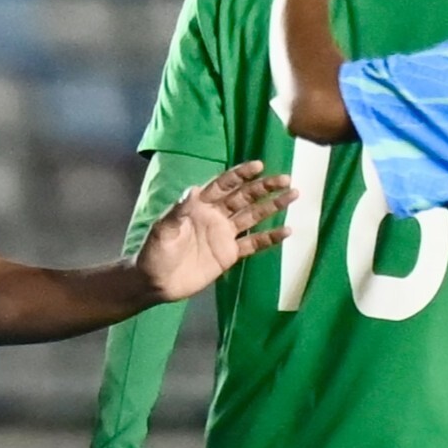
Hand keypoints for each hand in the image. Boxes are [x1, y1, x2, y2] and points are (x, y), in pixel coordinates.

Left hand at [135, 162, 294, 302]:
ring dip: (272, 206)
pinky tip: (287, 231)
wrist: (156, 282)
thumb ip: (178, 211)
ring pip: (253, 216)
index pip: (223, 185)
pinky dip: (270, 238)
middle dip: (264, 187)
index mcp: (199, 205)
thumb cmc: (154, 252)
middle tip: (285, 179)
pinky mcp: (229, 254)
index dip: (240, 175)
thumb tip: (192, 191)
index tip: (258, 166)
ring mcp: (224, 234)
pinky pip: (253, 243)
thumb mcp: (163, 229)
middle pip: (244, 197)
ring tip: (293, 195)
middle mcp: (216, 215)